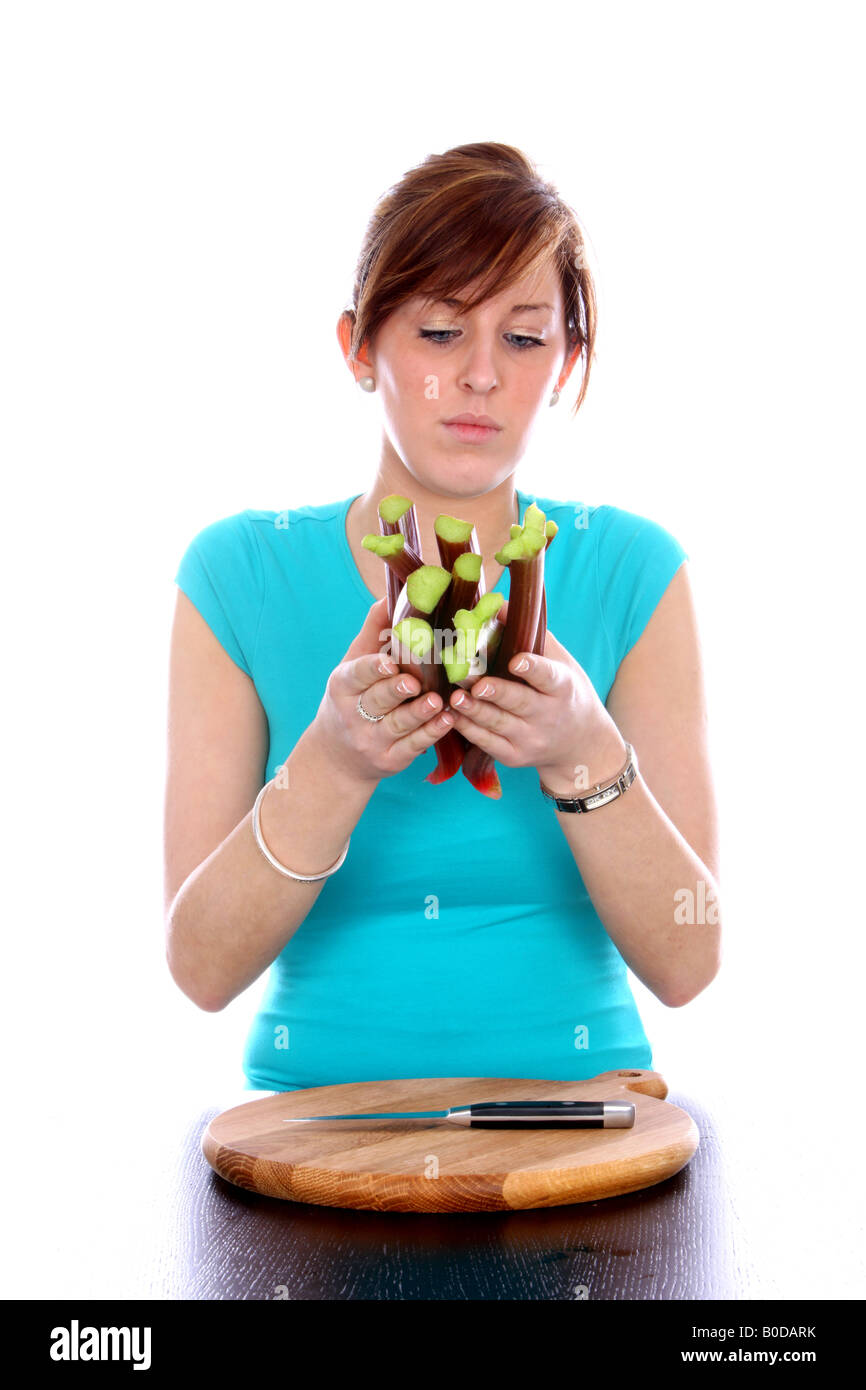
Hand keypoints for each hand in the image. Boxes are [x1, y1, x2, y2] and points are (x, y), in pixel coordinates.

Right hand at [310, 597, 455, 783]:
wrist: (338, 756)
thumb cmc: (352, 698)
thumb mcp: (353, 664)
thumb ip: (375, 631)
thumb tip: (393, 591)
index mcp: (343, 686)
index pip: (357, 675)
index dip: (372, 669)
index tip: (389, 663)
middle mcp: (354, 714)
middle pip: (378, 700)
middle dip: (397, 691)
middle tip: (416, 683)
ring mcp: (372, 740)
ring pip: (399, 725)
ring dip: (420, 713)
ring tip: (438, 701)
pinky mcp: (391, 760)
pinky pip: (413, 746)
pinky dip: (431, 734)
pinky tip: (447, 721)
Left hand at [446, 621, 624, 789]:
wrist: (579, 744)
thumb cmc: (564, 693)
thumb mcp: (560, 663)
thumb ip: (530, 635)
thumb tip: (497, 604)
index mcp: (561, 688)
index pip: (548, 677)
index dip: (532, 669)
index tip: (516, 661)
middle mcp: (547, 716)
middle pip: (519, 703)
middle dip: (496, 693)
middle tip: (474, 682)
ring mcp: (530, 739)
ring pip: (498, 724)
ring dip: (474, 711)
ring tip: (454, 697)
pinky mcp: (513, 755)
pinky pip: (488, 743)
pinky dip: (468, 729)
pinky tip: (452, 715)